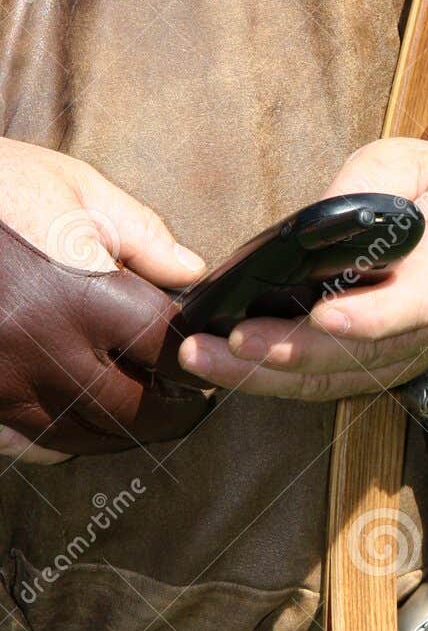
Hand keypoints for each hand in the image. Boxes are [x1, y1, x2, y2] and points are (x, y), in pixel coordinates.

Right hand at [0, 139, 206, 462]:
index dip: (194, 359)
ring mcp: (2, 380)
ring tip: (140, 415)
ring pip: (81, 439)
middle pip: (132, 412)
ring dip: (119, 433)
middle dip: (169, 413)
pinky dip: (59, 441)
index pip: (166, 350)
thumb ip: (141, 235)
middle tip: (186, 406)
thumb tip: (193, 272)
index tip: (204, 359)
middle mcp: (42, 348)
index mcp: (80, 294)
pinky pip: (27, 443)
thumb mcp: (73, 188)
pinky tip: (75, 418)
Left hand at [178, 139, 427, 397]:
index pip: (418, 303)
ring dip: (270, 376)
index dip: (373, 317)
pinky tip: (226, 367)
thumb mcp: (403, 163)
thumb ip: (360, 190)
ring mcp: (413, 351)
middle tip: (230, 343)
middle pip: (365, 354)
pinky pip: (331, 382)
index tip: (325, 316)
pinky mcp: (385, 363)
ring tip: (207, 360)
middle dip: (294, 352)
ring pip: (341, 379)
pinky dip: (276, 379)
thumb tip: (303, 231)